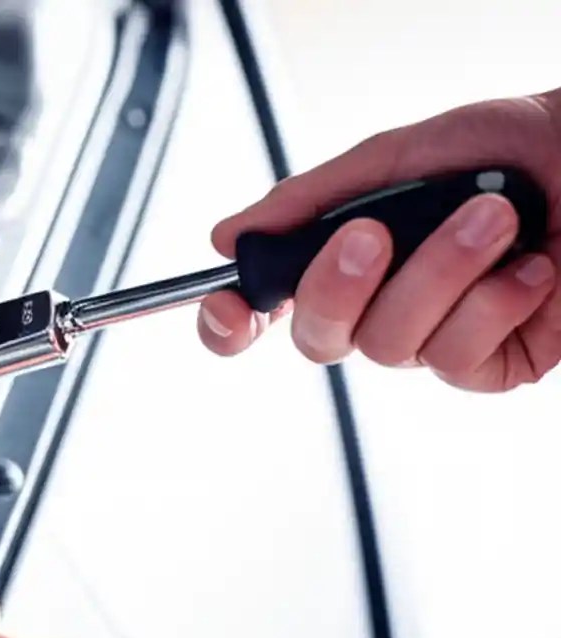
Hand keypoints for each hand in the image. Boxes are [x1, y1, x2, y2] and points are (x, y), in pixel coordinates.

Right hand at [199, 89, 560, 391]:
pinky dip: (494, 302)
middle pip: (317, 338)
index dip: (233, 323)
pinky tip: (529, 267)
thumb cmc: (508, 148)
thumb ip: (310, 199)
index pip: (269, 308)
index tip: (229, 310)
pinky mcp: (490, 366)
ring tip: (493, 216)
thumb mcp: (393, 156)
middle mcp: (380, 306)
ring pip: (390, 344)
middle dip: (339, 286)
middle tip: (375, 232)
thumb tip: (230, 235)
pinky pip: (457, 357)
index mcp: (345, 259)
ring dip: (441, 273)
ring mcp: (432, 340)